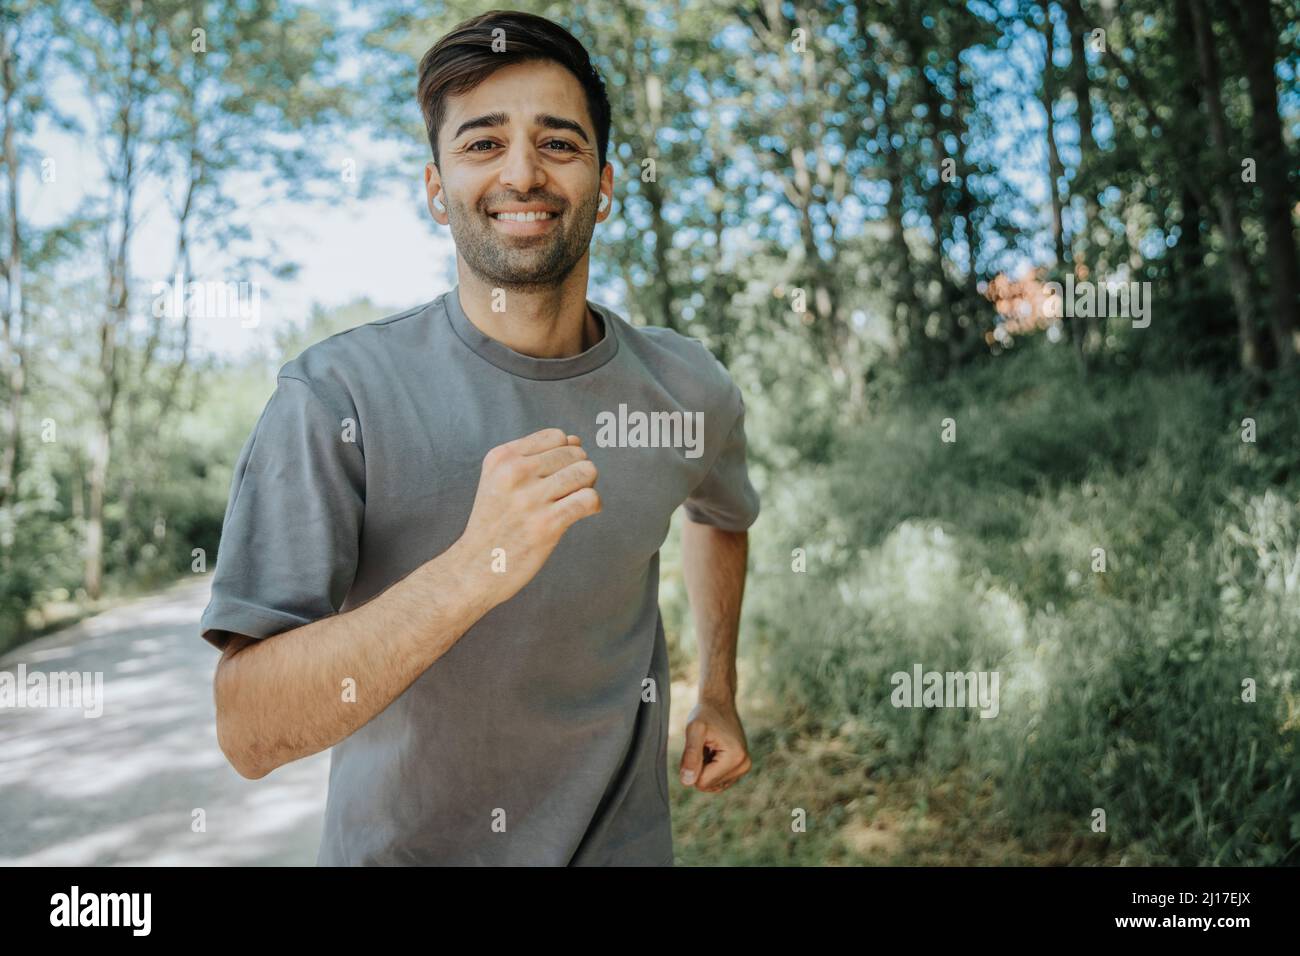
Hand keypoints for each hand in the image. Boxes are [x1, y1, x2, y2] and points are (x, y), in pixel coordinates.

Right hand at [456, 427, 599, 608]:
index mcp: (502, 458)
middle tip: (567, 494)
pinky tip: (584, 514)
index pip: (557, 436)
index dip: (566, 454)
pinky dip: (594, 505)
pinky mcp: (546, 524)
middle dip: (579, 471)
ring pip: (586, 472)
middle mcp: (514, 473)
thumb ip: (537, 457)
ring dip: (587, 487)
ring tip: (574, 502)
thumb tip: (577, 440)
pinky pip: (589, 499)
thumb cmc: (495, 524)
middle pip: (575, 453)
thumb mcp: (499, 481)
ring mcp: (530, 499)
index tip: (557, 475)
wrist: (474, 568)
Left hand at [678, 698, 751, 792]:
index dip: (693, 766)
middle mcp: (744, 766)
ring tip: (709, 747)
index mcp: (735, 758)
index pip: (702, 783)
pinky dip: (711, 768)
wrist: (719, 704)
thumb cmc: (705, 714)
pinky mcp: (740, 768)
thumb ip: (690, 756)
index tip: (700, 745)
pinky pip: (717, 781)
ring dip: (705, 767)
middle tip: (704, 745)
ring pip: (712, 784)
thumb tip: (687, 782)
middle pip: (708, 785)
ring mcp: (743, 768)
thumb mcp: (694, 730)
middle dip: (700, 767)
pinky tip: (714, 751)